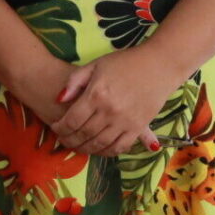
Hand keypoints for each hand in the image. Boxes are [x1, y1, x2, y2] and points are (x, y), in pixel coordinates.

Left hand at [49, 46, 191, 156]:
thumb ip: (75, 81)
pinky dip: (107, 152)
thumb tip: (58, 99)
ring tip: (77, 147)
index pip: (72, 120)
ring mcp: (126, 121)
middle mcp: (110, 111)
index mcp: (97, 94)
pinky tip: (99, 149)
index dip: (60, 128)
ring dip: (85, 149)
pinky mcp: (139, 127)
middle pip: (83, 134)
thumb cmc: (125, 62)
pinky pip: (120, 147)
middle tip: (63, 141)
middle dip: (69, 140)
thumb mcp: (95, 65)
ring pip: (100, 144)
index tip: (56, 128)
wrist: (159, 64)